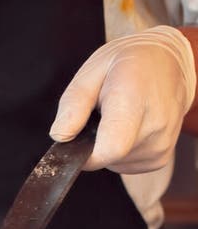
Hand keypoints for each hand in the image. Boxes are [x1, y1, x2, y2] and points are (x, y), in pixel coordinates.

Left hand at [50, 26, 196, 173]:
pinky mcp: (160, 158)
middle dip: (94, 143)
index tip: (78, 140)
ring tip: (120, 117)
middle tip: (102, 116)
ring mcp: (161, 144)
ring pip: (115, 163)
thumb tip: (59, 136)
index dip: (86, 154)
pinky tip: (130, 127)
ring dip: (108, 145)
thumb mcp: (92, 71)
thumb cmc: (128, 64)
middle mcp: (154, 124)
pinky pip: (126, 165)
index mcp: (134, 98)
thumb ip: (73, 105)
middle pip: (108, 157)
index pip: (111, 148)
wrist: (168, 64)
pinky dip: (120, 151)